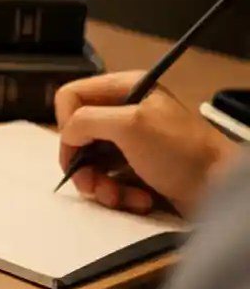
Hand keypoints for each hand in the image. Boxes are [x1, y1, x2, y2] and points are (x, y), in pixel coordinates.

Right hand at [56, 70, 238, 216]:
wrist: (221, 189)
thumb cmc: (181, 152)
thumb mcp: (130, 125)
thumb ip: (87, 121)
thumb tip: (68, 135)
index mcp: (124, 89)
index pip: (71, 97)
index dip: (67, 123)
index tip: (77, 147)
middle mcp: (125, 112)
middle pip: (78, 134)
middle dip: (83, 163)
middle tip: (92, 184)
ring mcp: (131, 142)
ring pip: (91, 162)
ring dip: (101, 184)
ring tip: (120, 198)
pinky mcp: (138, 168)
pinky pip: (110, 180)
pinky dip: (119, 194)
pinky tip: (138, 199)